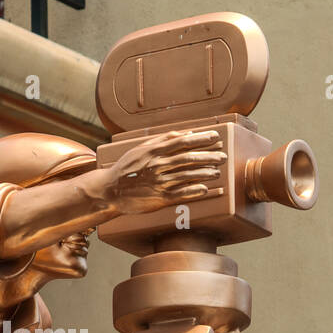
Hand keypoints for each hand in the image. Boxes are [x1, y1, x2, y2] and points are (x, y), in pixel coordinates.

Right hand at [104, 129, 226, 214]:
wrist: (110, 190)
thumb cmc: (127, 167)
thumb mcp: (141, 148)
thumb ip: (163, 140)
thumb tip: (186, 133)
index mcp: (154, 151)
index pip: (183, 141)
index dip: (201, 139)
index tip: (216, 137)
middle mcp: (158, 166)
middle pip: (188, 158)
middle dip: (208, 156)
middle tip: (222, 156)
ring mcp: (159, 183)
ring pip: (187, 175)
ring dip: (205, 173)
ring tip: (217, 172)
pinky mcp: (159, 199)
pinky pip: (181, 194)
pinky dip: (194, 191)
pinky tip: (205, 188)